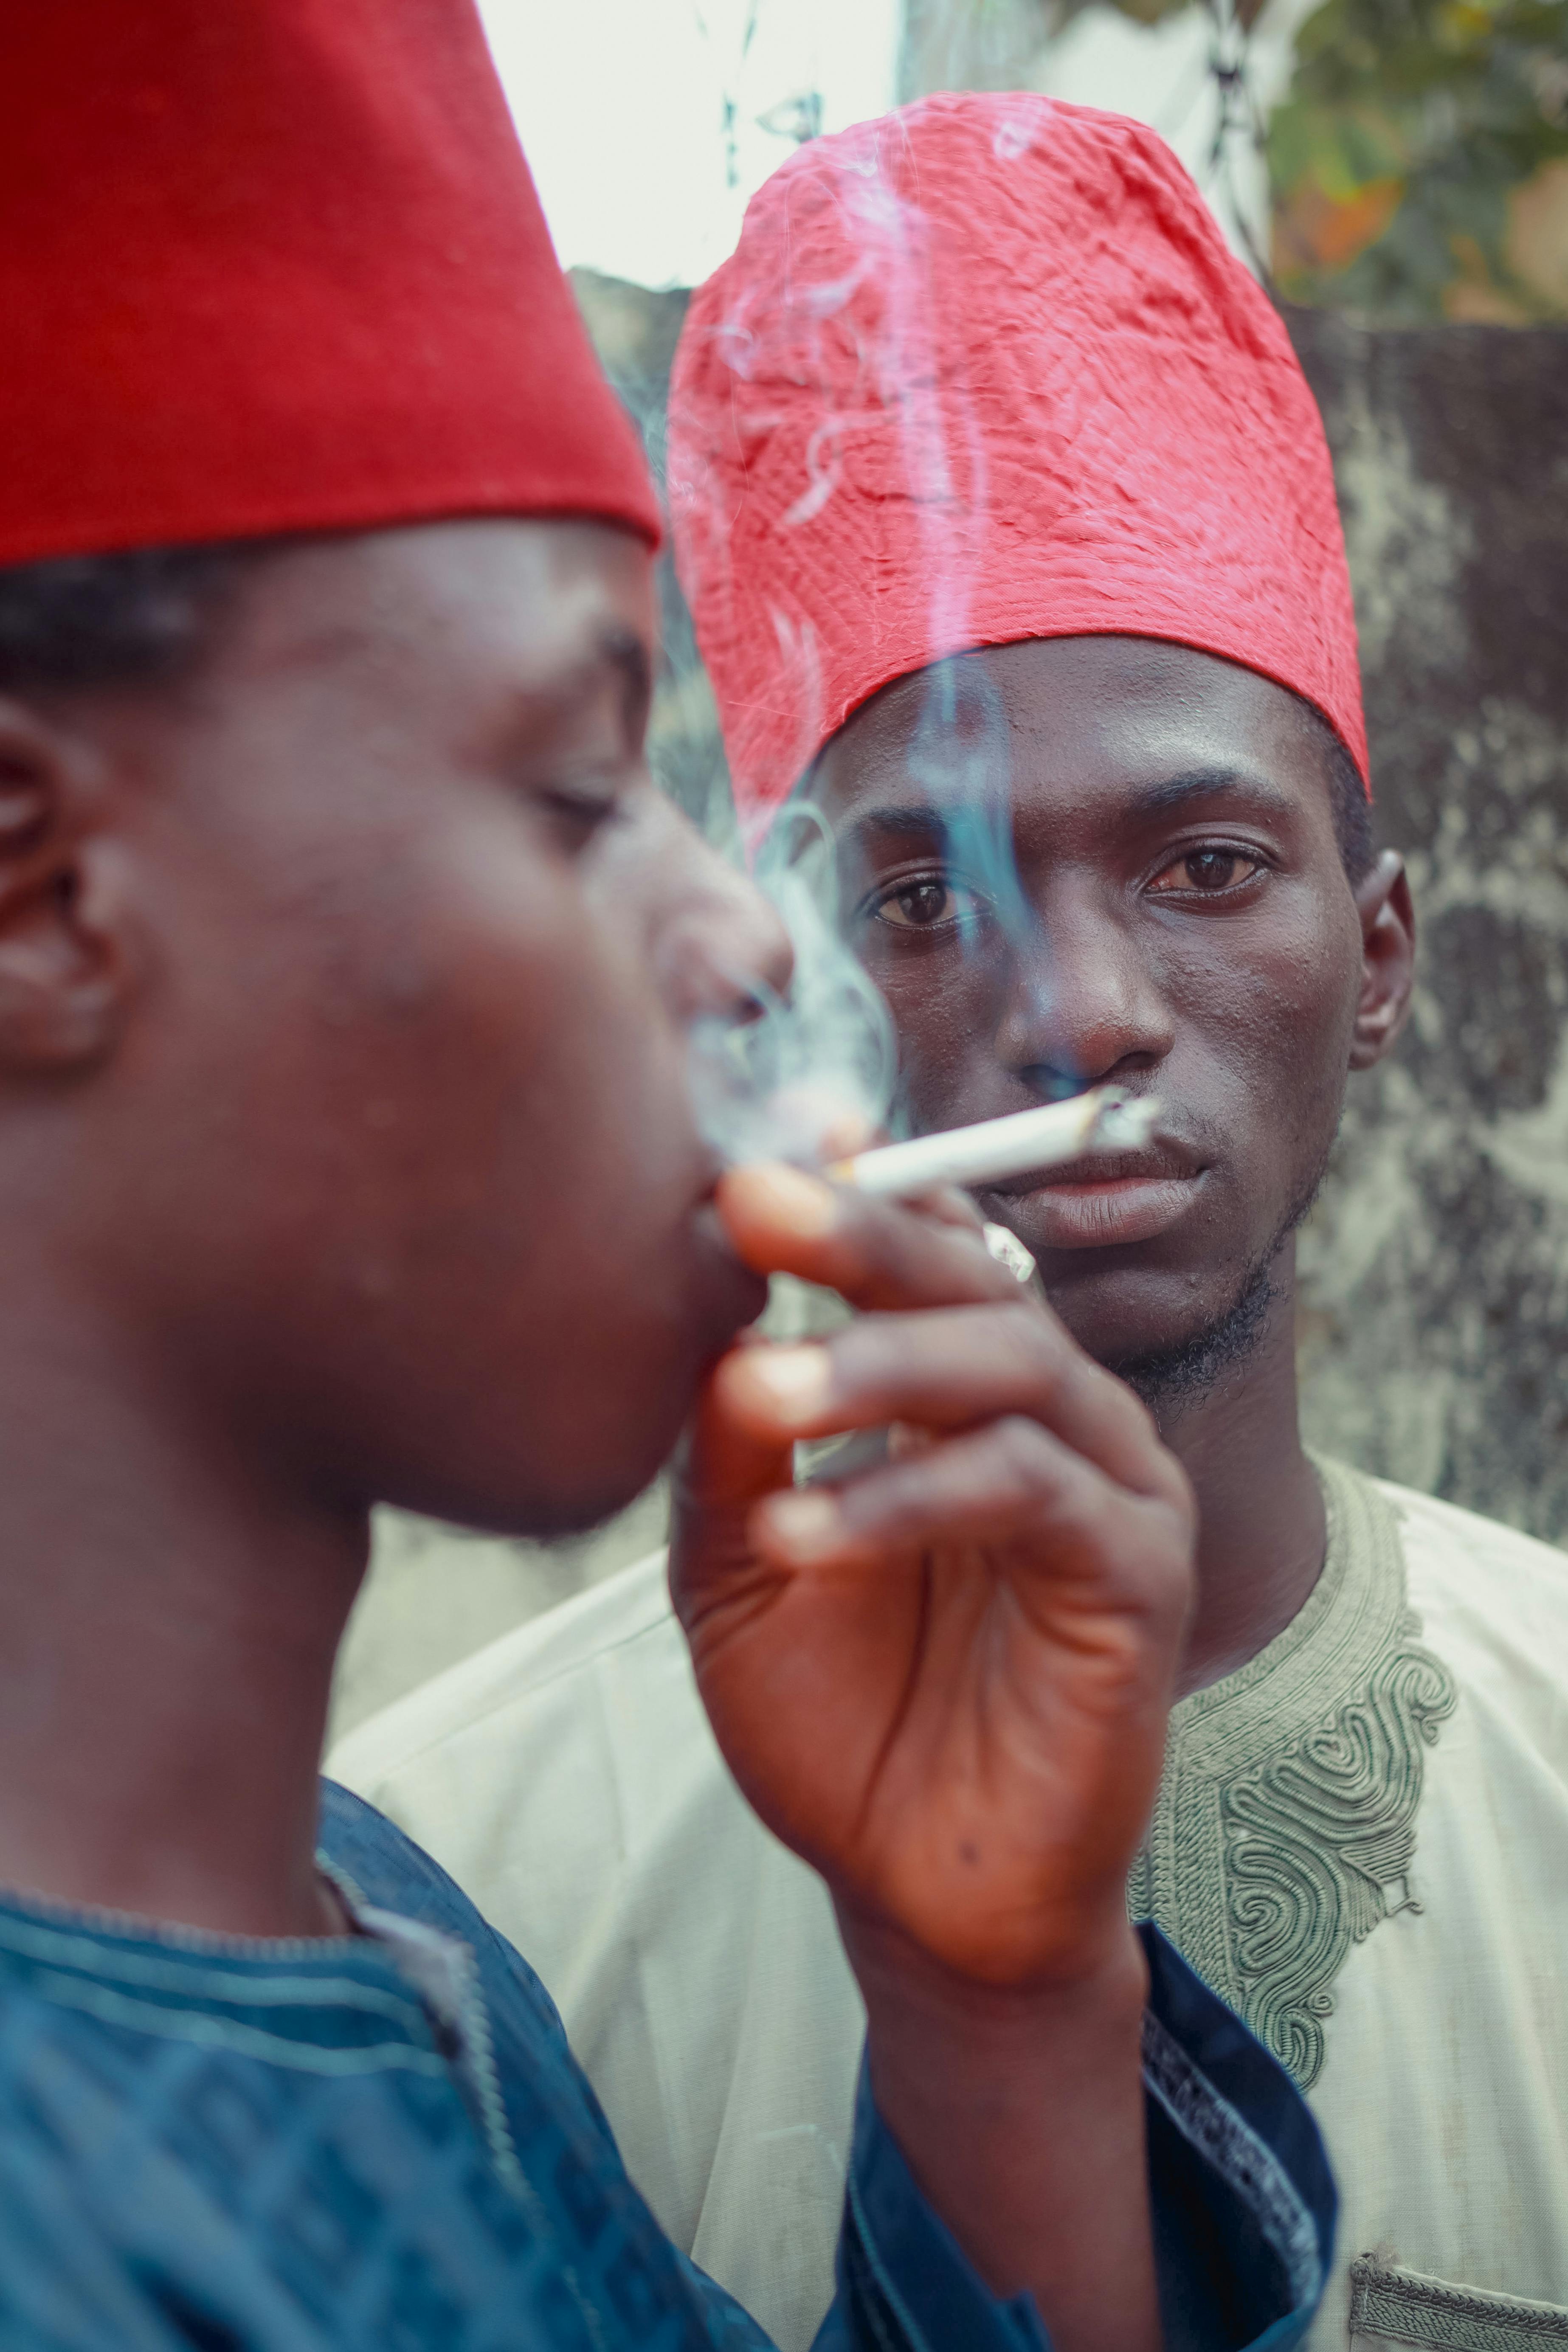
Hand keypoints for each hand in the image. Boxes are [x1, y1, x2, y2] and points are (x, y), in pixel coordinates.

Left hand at [670, 1161, 1194, 1992]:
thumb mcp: (739, 1567)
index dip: (854, 1192)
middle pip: (974, 1279)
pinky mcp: (1138, 1578)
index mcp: (966, 1396)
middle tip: (750, 1203)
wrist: (914, 1890)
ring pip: (1014, 1367)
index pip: (927, 1254)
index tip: (754, 1153)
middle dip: (861, 1235)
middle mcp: (1053, 1416)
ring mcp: (1110, 1488)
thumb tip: (706, 1326)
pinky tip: (802, 1533)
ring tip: (757, 1396)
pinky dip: (912, 1497)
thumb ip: (733, 1448)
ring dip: (878, 1367)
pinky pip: (1032, 1495)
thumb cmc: (838, 1715)